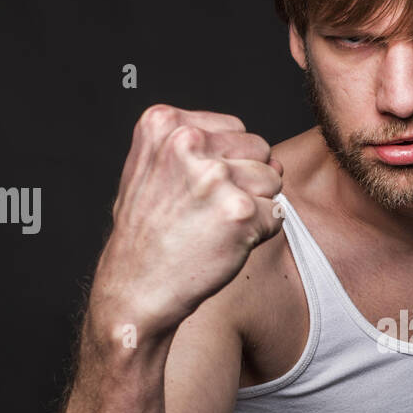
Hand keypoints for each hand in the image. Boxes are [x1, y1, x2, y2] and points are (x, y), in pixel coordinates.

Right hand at [92, 104, 283, 338]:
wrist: (135, 289)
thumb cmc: (149, 233)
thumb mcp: (154, 168)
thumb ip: (204, 148)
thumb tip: (272, 154)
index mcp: (164, 123)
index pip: (235, 129)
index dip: (226, 163)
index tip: (194, 191)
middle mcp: (188, 142)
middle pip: (259, 149)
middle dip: (246, 181)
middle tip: (207, 213)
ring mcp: (215, 176)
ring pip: (272, 179)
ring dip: (254, 207)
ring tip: (214, 227)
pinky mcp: (239, 211)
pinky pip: (277, 213)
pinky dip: (261, 233)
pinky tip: (225, 243)